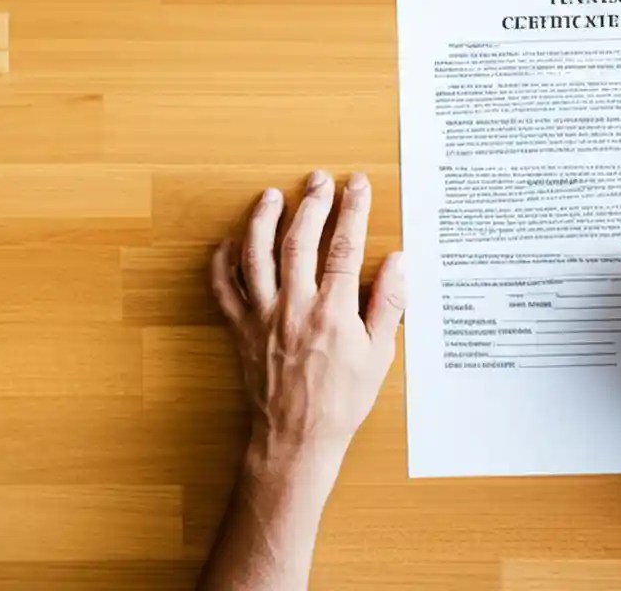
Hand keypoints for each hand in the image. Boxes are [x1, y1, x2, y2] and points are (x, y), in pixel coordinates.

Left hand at [210, 170, 405, 479]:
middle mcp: (295, 306)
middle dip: (312, 204)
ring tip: (271, 196)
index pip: (346, 247)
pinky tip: (226, 244)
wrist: (296, 439)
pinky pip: (224, 290)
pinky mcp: (241, 331)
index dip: (353, 210)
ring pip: (257, 255)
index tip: (357, 185)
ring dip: (263, 221)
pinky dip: (221, 264)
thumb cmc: (341, 402)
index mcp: (334, 311)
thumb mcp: (379, 355)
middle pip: (301, 241)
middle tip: (319, 179)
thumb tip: (399, 262)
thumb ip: (389, 304)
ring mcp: (263, 317)